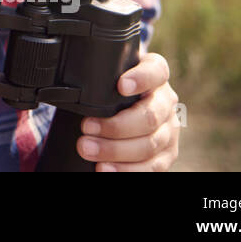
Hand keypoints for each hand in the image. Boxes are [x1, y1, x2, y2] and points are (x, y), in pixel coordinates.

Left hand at [78, 50, 179, 170]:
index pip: (155, 71)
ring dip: (115, 150)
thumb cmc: (113, 90)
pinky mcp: (167, 155)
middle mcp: (166, 102)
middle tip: (86, 127)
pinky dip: (127, 170)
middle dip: (115, 126)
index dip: (141, 79)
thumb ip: (102, 78)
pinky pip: (152, 167)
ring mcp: (169, 130)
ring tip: (87, 150)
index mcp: (156, 75)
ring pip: (149, 145)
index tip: (121, 86)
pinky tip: (105, 168)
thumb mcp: (111, 78)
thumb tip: (71, 86)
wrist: (128, 108)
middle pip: (149, 116)